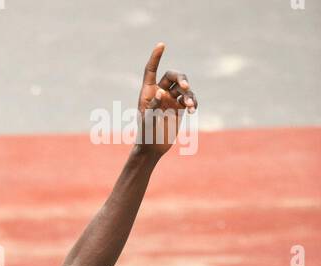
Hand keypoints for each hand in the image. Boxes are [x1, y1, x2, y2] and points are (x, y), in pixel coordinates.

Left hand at [136, 43, 196, 157]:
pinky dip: (192, 102)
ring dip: (188, 95)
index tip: (162, 45)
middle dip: (180, 78)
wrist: (152, 148)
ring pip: (183, 89)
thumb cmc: (144, 134)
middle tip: (184, 86)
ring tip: (189, 105)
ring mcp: (171, 99)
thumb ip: (154, 104)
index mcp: (148, 91)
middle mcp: (160, 92)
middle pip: (173, 76)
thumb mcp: (147, 119)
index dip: (156, 57)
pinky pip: (189, 100)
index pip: (151, 70)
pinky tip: (192, 109)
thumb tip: (161, 91)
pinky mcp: (180, 108)